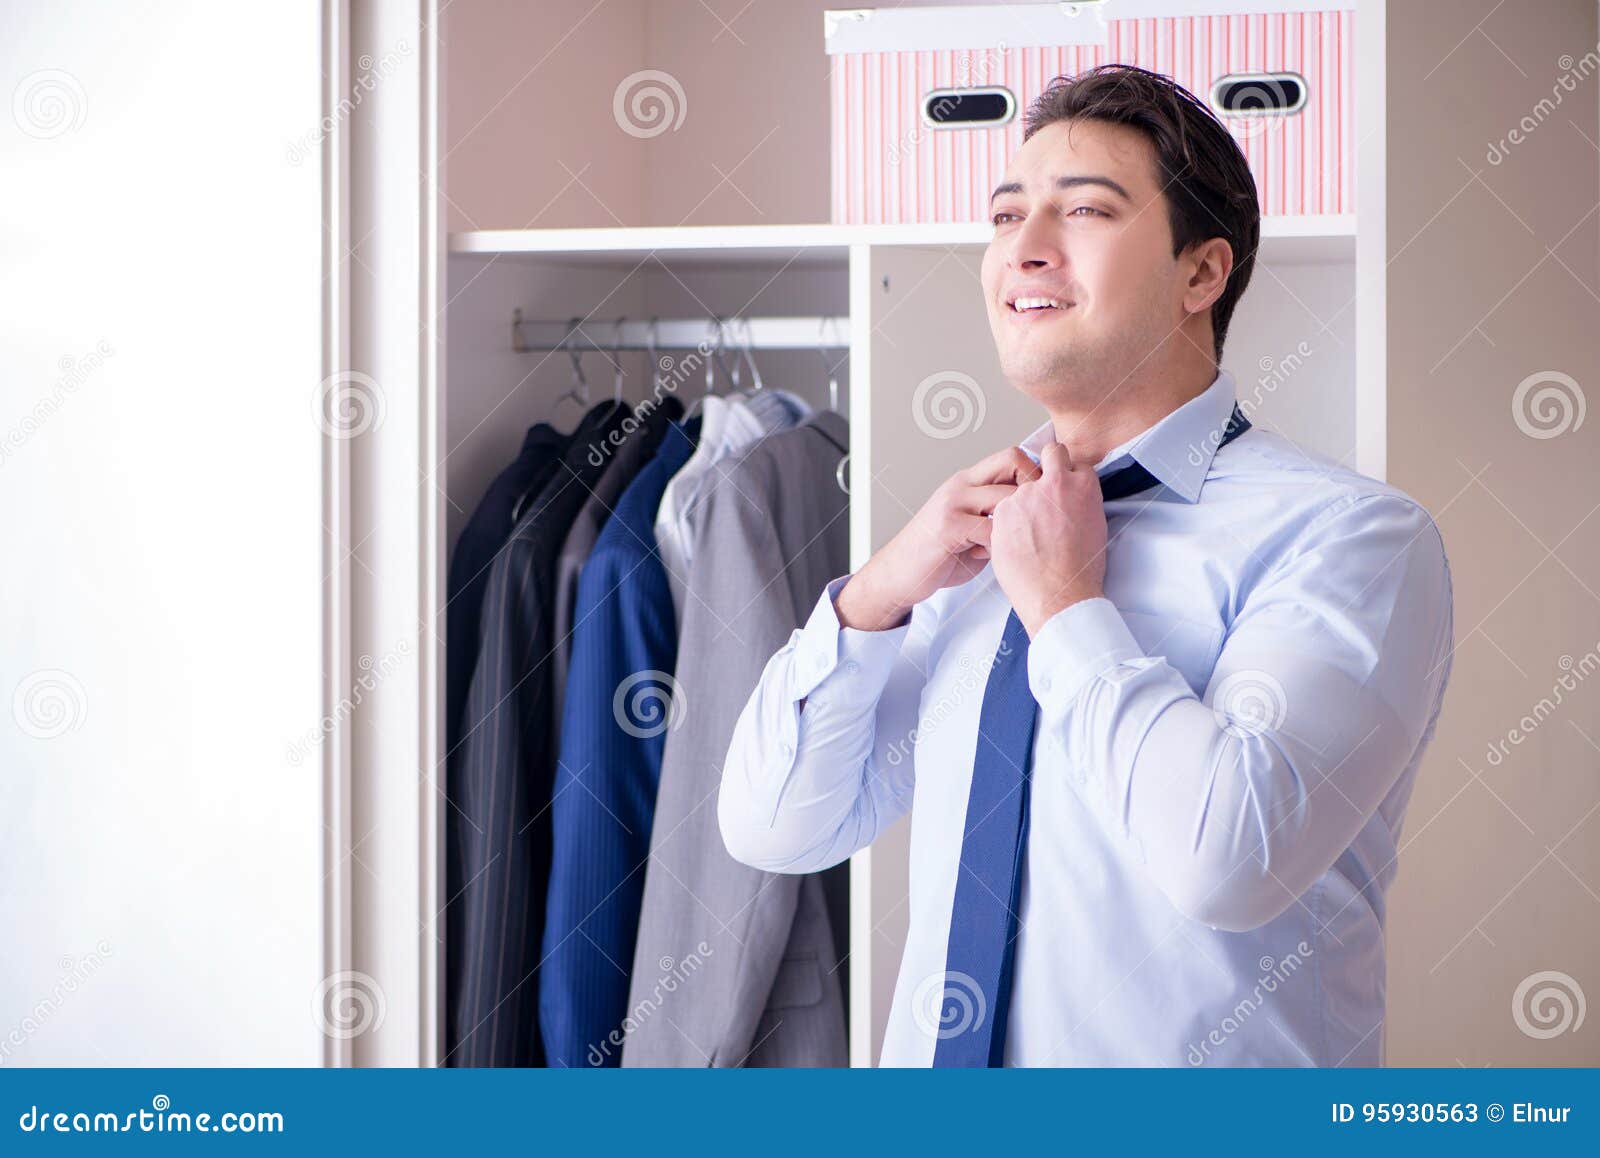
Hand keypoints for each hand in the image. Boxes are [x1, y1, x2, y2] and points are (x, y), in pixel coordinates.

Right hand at [835, 446, 1042, 630]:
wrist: (899, 574)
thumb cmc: (939, 554)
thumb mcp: (970, 527)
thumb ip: (996, 517)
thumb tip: (1037, 517)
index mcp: (968, 481)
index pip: (1012, 456)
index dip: (1035, 473)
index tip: (1047, 500)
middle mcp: (961, 484)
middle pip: (1013, 459)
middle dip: (1036, 487)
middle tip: (1044, 518)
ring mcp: (953, 503)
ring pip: (1007, 496)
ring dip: (1022, 521)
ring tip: (1022, 542)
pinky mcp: (948, 527)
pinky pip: (991, 530)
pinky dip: (1002, 546)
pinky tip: (998, 558)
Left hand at [988, 441, 1107, 636]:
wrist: (1058, 595)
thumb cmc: (1081, 569)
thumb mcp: (1094, 525)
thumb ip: (1079, 500)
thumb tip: (1070, 496)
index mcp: (1083, 485)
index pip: (1068, 458)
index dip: (1063, 472)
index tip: (1059, 484)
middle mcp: (1053, 482)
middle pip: (1046, 457)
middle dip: (1043, 469)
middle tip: (1042, 493)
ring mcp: (1025, 495)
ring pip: (1019, 486)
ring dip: (1022, 501)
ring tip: (1028, 534)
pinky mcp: (1002, 512)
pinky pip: (1003, 509)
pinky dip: (1006, 521)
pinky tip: (1015, 542)